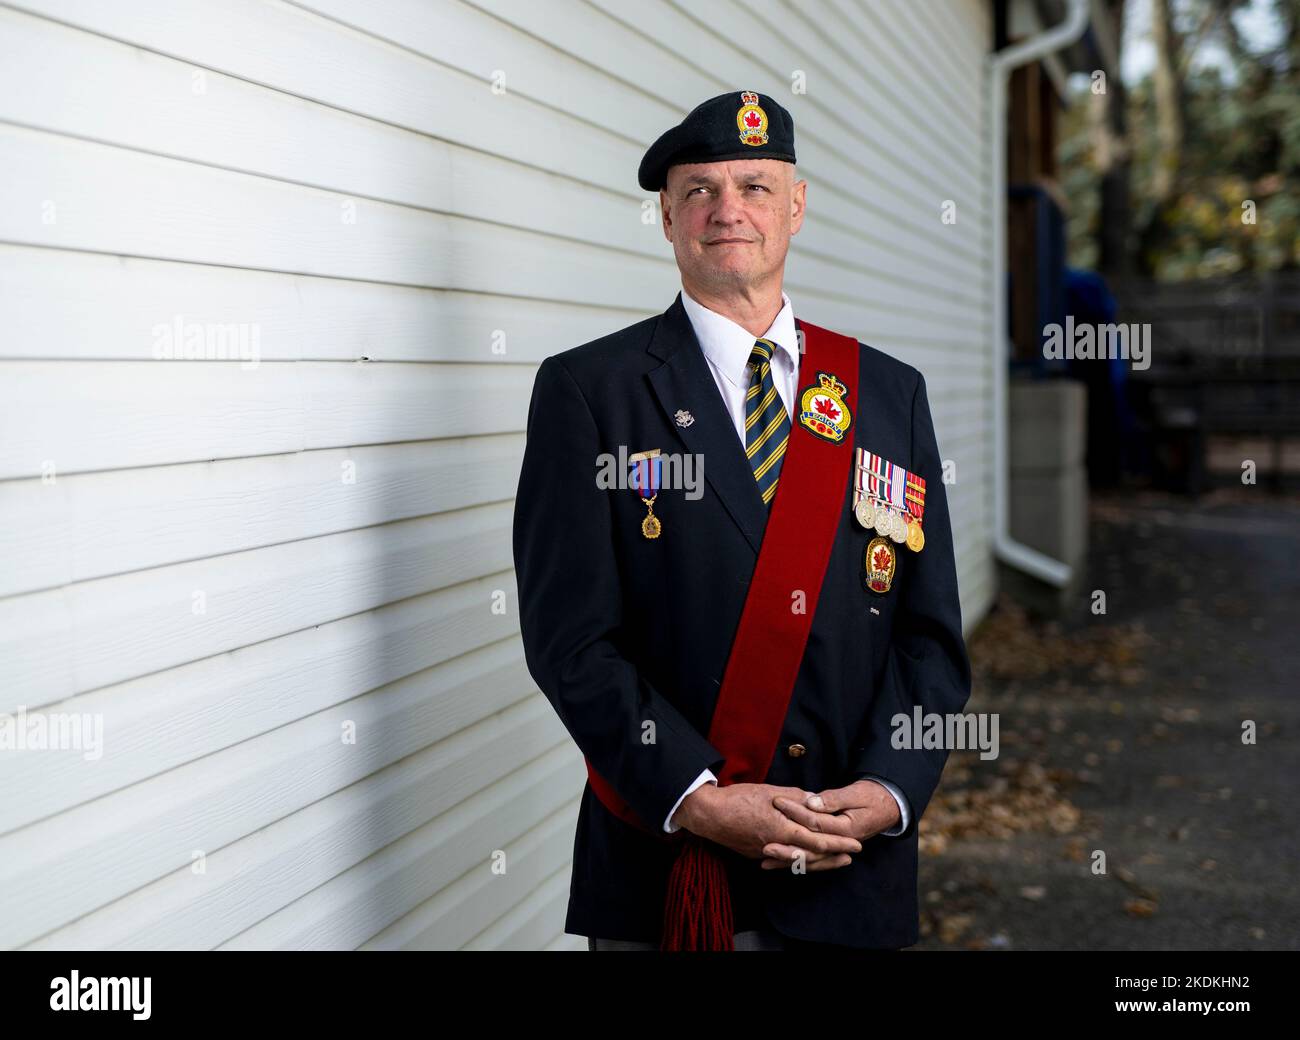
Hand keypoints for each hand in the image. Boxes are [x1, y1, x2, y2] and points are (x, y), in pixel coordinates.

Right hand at [674, 781, 862, 863]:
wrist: (709, 815)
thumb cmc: (737, 799)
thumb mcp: (769, 791)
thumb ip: (795, 797)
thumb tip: (815, 801)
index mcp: (783, 829)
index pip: (818, 839)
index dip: (838, 842)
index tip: (855, 844)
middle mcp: (778, 845)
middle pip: (812, 855)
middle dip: (834, 856)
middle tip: (852, 856)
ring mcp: (767, 852)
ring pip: (799, 860)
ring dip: (819, 861)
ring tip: (835, 860)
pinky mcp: (757, 853)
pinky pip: (784, 860)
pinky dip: (799, 861)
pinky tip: (806, 859)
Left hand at [763, 780, 900, 868]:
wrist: (887, 807)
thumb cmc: (872, 797)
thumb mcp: (856, 793)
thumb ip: (834, 799)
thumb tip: (812, 802)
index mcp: (847, 828)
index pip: (816, 823)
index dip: (796, 812)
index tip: (777, 802)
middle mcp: (841, 843)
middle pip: (811, 849)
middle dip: (787, 848)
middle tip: (765, 846)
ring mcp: (837, 849)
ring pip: (810, 858)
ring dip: (788, 860)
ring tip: (765, 860)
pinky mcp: (831, 849)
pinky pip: (813, 859)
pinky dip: (795, 862)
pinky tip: (777, 864)